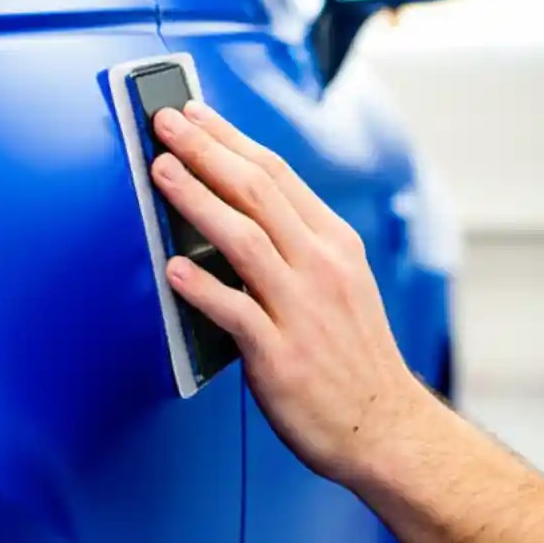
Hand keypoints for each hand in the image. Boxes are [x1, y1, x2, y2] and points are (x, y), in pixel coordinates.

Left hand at [150, 102, 431, 483]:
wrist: (383, 426)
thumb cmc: (352, 356)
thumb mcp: (341, 283)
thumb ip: (296, 246)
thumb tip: (235, 209)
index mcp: (334, 244)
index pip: (277, 175)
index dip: (230, 139)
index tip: (196, 115)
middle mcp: (321, 267)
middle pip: (257, 192)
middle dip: (206, 150)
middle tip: (166, 123)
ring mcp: (301, 309)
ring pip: (243, 239)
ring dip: (196, 199)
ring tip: (160, 172)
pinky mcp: (280, 355)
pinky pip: (234, 312)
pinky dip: (201, 288)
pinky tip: (172, 269)